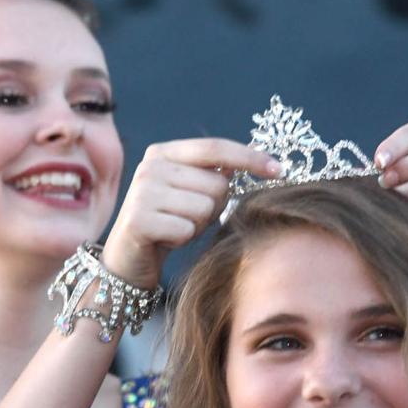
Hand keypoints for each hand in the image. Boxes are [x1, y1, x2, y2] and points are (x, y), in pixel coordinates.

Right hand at [102, 138, 278, 287]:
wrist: (128, 259)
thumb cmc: (168, 225)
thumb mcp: (192, 195)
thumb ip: (215, 177)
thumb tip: (256, 164)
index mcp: (164, 152)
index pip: (215, 148)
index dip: (249, 157)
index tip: (279, 169)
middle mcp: (150, 166)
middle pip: (216, 184)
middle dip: (214, 208)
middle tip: (189, 218)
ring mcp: (142, 191)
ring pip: (205, 208)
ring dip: (198, 225)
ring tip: (176, 228)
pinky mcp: (138, 219)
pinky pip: (186, 229)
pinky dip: (183, 239)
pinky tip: (166, 240)